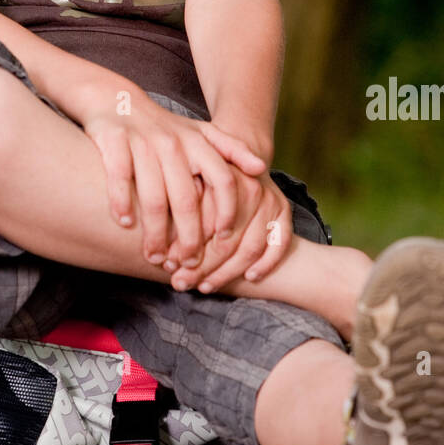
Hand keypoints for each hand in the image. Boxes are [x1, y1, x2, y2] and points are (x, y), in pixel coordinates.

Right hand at [81, 95, 266, 268]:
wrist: (118, 102)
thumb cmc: (165, 128)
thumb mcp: (201, 133)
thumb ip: (231, 150)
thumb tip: (261, 169)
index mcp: (198, 142)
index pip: (222, 180)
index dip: (226, 212)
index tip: (224, 239)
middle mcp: (173, 142)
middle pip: (187, 199)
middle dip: (189, 238)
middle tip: (188, 264)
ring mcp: (143, 142)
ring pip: (153, 197)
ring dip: (155, 233)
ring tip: (155, 257)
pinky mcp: (115, 142)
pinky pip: (121, 179)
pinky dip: (122, 204)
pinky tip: (125, 224)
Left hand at [165, 170, 293, 292]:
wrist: (234, 157)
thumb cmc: (199, 173)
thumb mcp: (181, 178)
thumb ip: (175, 209)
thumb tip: (159, 249)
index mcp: (220, 176)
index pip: (205, 222)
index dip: (186, 249)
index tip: (169, 267)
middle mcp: (249, 186)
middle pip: (227, 240)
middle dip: (203, 267)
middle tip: (181, 283)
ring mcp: (269, 199)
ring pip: (251, 247)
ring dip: (228, 273)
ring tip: (205, 286)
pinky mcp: (283, 210)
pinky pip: (279, 243)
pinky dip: (266, 263)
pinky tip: (250, 277)